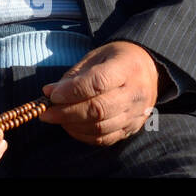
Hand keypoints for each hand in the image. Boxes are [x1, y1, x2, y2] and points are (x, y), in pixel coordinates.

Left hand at [40, 40, 159, 145]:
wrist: (149, 70)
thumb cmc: (116, 60)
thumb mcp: (95, 57)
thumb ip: (73, 76)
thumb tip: (49, 93)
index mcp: (126, 68)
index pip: (98, 83)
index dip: (72, 91)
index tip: (51, 95)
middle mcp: (135, 93)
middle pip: (99, 109)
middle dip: (67, 113)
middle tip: (45, 112)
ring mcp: (136, 114)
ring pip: (101, 127)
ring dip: (73, 125)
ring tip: (55, 118)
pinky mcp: (133, 128)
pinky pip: (106, 139)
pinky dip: (84, 135)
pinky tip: (70, 126)